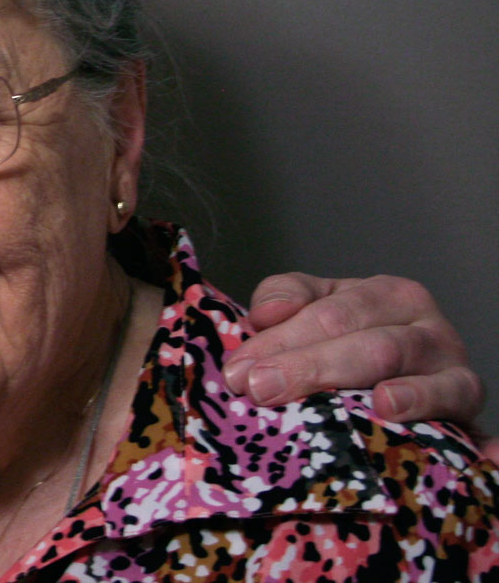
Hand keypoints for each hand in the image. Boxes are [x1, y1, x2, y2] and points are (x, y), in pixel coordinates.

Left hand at [223, 272, 493, 457]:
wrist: (425, 391)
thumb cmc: (357, 346)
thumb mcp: (317, 312)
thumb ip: (284, 300)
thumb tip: (264, 315)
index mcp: (383, 295)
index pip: (324, 312)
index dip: (278, 340)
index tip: (239, 372)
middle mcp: (420, 321)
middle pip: (360, 338)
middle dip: (307, 363)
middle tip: (262, 389)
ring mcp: (449, 359)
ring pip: (399, 361)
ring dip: (364, 382)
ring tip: (344, 402)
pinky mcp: (467, 398)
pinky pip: (454, 397)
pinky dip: (433, 405)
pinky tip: (397, 411)